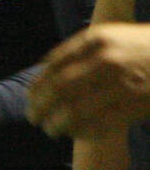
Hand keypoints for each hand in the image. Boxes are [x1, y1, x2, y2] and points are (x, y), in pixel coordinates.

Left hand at [28, 23, 149, 137]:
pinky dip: (84, 132)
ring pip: (77, 110)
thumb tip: (43, 70)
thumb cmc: (142, 46)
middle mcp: (107, 59)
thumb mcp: (111, 35)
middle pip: (60, 89)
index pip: (53, 66)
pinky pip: (101, 124)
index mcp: (96, 39)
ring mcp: (123, 83)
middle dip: (40, 107)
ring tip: (51, 130)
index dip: (37, 86)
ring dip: (58, 124)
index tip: (30, 98)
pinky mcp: (137, 105)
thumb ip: (78, 49)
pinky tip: (77, 135)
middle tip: (33, 118)